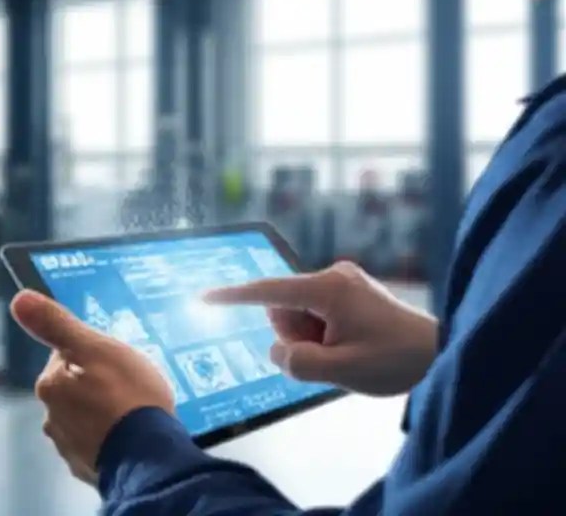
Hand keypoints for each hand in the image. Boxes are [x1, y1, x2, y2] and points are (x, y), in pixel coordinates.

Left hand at [11, 290, 174, 485]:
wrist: (150, 459)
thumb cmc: (127, 397)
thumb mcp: (96, 348)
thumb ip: (57, 324)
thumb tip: (20, 300)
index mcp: (49, 385)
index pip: (66, 357)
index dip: (93, 355)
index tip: (115, 362)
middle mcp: (51, 418)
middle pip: (74, 390)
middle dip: (97, 386)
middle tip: (129, 388)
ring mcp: (69, 449)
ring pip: (85, 419)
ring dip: (103, 415)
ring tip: (133, 414)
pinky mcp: (89, 471)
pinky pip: (99, 446)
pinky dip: (111, 440)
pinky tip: (131, 438)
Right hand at [204, 261, 437, 396]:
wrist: (442, 353)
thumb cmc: (397, 361)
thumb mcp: (342, 371)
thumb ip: (298, 363)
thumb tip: (278, 351)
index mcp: (328, 289)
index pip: (267, 291)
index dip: (233, 296)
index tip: (204, 297)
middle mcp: (333, 276)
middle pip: (283, 306)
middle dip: (293, 335)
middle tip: (328, 356)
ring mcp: (343, 281)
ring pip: (297, 312)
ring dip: (309, 337)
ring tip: (343, 353)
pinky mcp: (350, 291)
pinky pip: (315, 312)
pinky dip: (321, 333)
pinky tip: (349, 346)